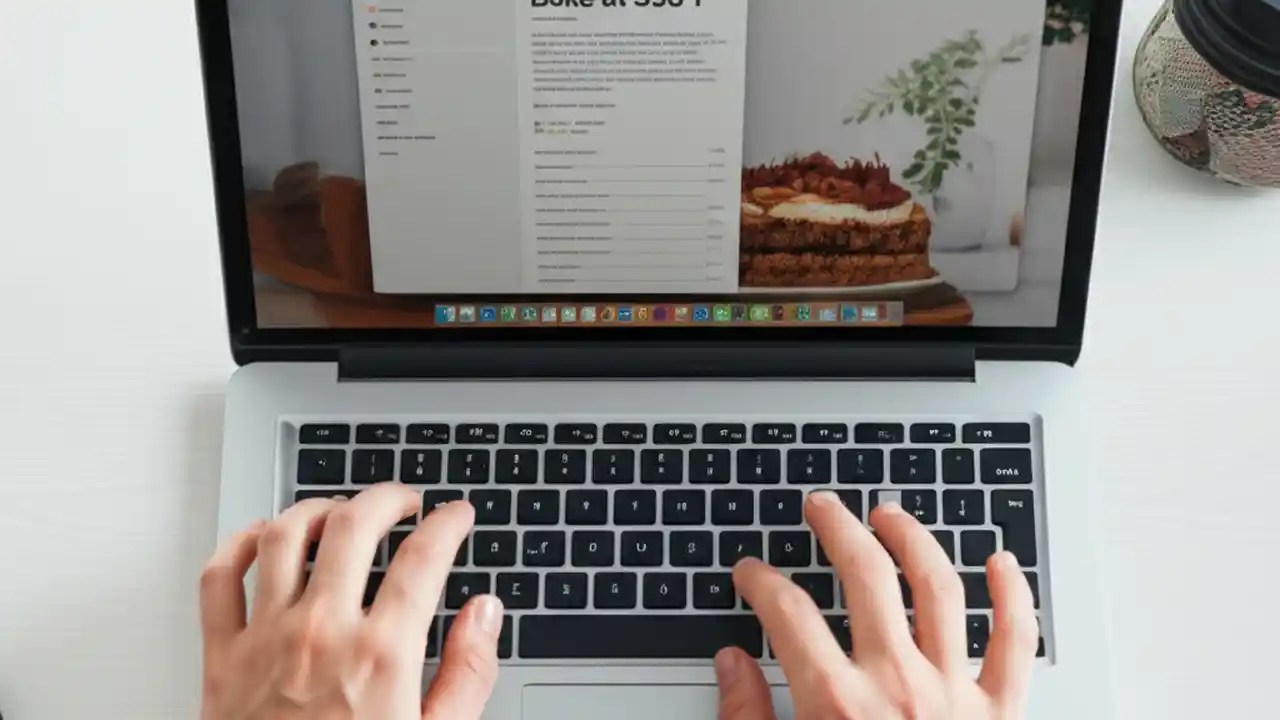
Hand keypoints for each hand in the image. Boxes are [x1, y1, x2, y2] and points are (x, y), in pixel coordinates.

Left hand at [199, 484, 502, 719]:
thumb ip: (468, 672)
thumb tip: (485, 612)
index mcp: (381, 657)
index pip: (424, 558)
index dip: (449, 524)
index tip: (456, 517)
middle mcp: (321, 635)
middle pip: (355, 526)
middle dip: (388, 497)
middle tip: (405, 500)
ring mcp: (265, 642)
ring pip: (284, 536)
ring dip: (318, 508)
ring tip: (341, 510)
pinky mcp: (220, 660)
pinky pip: (218, 579)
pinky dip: (237, 544)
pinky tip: (261, 537)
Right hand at [716, 492, 1039, 719]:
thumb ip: (748, 719)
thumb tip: (731, 664)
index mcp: (837, 706)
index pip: (787, 613)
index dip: (760, 581)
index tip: (751, 573)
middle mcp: (899, 687)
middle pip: (865, 576)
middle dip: (836, 529)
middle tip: (821, 507)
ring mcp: (955, 695)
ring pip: (938, 588)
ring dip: (912, 540)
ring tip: (889, 515)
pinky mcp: (1002, 714)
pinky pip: (1017, 643)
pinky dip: (1014, 596)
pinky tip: (1001, 561)